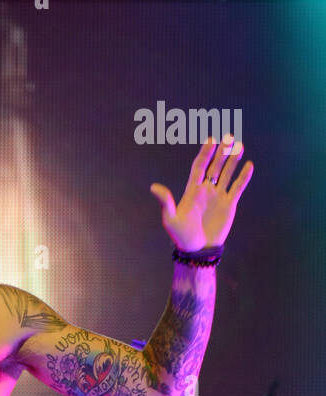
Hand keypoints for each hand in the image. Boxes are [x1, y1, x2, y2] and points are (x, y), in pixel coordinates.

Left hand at [150, 136, 253, 251]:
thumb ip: (165, 202)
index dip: (205, 153)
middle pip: (215, 166)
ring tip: (239, 145)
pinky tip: (249, 165)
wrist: (197, 251)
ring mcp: (218, 196)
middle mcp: (206, 190)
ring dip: (233, 160)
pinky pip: (237, 187)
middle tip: (229, 137)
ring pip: (227, 173)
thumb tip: (153, 187)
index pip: (199, 166)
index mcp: (192, 190)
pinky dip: (243, 177)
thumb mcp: (171, 219)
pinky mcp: (229, 205)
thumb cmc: (181, 237)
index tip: (211, 139)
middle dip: (221, 152)